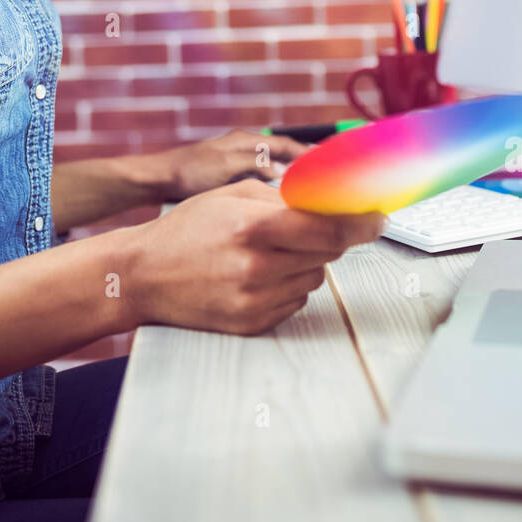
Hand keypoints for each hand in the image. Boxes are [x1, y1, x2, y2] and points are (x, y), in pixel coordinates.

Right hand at [127, 178, 384, 335]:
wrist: (143, 276)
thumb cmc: (187, 230)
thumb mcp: (231, 197)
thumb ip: (283, 198)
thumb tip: (330, 197)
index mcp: (255, 227)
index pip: (330, 229)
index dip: (362, 223)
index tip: (378, 218)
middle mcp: (258, 267)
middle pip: (327, 254)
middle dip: (329, 238)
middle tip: (313, 228)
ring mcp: (256, 301)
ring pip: (313, 278)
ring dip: (305, 262)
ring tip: (267, 251)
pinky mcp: (253, 324)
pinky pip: (294, 301)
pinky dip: (287, 285)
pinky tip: (257, 274)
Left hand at [142, 127, 310, 200]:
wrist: (158, 179)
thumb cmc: (188, 171)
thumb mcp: (226, 167)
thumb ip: (258, 165)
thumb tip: (288, 169)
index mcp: (246, 140)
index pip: (287, 144)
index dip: (309, 154)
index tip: (330, 164)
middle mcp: (245, 148)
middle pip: (283, 156)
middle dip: (303, 168)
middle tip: (324, 182)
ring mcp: (237, 163)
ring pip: (272, 170)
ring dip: (288, 180)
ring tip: (307, 196)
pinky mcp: (230, 178)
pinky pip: (259, 182)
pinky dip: (272, 190)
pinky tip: (277, 204)